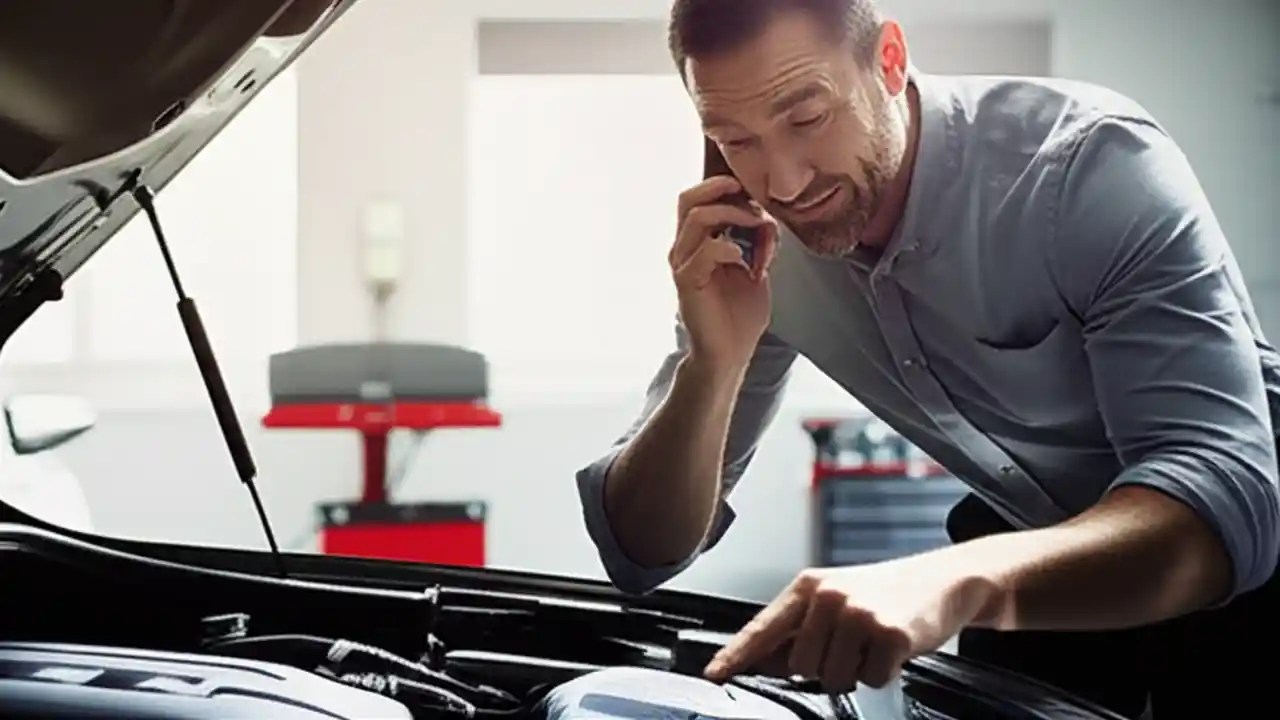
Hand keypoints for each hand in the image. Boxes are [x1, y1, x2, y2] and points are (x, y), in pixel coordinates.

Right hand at [670, 175, 779, 369]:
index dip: (723, 187)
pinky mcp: (687, 283)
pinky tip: (746, 261)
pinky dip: (730, 247)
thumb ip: (759, 239)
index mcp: (697, 242)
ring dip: (734, 216)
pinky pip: (706, 250)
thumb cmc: (740, 313)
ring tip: (757, 228)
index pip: (697, 198)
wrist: (731, 352)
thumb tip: (767, 216)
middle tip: (753, 202)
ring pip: (697, 218)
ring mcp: (683, 265)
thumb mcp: (756, 266)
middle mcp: (684, 249)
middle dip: (722, 191)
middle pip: (688, 199)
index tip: (754, 193)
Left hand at [703, 554, 1003, 692]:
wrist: (941, 581)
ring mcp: (859, 614)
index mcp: (808, 586)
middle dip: (823, 666)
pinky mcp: (889, 634)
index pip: (762, 627)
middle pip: (799, 666)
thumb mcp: (834, 600)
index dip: (736, 655)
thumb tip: (762, 662)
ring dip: (854, 671)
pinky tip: (892, 648)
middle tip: (851, 644)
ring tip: (872, 643)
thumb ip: (797, 629)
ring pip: (833, 678)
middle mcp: (829, 597)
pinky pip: (870, 680)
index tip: (714, 674)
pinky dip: (883, 673)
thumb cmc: (883, 592)